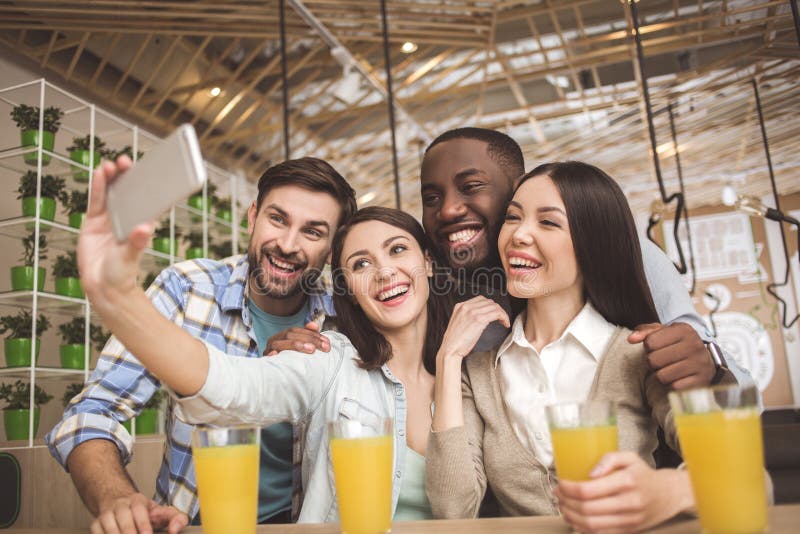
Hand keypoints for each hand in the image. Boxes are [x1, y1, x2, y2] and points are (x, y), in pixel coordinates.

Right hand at [78, 157, 153, 314]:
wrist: (102, 287)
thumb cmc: (122, 274)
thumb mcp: (129, 257)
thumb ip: (136, 243)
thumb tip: (145, 228)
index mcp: (142, 224)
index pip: (149, 200)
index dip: (151, 185)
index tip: (154, 169)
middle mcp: (127, 218)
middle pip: (129, 191)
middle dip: (128, 175)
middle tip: (127, 162)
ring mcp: (110, 218)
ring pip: (112, 193)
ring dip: (112, 177)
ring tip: (112, 164)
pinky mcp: (94, 221)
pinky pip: (96, 200)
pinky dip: (98, 186)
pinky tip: (100, 173)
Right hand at [91, 492, 187, 533]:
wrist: (122, 504)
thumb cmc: (146, 513)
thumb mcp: (163, 513)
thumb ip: (176, 518)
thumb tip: (175, 530)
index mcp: (138, 501)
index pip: (139, 510)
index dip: (142, 523)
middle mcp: (121, 505)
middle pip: (122, 517)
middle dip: (129, 532)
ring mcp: (107, 514)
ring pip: (108, 525)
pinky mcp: (96, 523)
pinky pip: (96, 531)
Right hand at [265, 321, 329, 355]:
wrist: (274, 378)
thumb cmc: (290, 360)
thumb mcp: (299, 347)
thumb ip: (307, 335)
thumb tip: (315, 325)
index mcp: (282, 336)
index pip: (297, 330)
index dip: (312, 334)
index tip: (327, 343)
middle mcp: (274, 340)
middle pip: (290, 334)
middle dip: (309, 339)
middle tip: (324, 347)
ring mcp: (268, 350)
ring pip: (279, 343)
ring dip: (295, 345)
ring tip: (311, 349)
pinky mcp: (265, 361)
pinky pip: (266, 357)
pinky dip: (271, 355)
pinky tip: (277, 354)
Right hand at [437, 296, 509, 360]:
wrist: (450, 349)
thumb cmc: (455, 341)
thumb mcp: (459, 322)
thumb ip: (467, 316)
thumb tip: (481, 315)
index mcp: (460, 306)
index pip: (481, 299)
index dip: (490, 306)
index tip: (494, 313)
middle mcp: (466, 306)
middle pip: (489, 301)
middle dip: (497, 309)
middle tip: (501, 318)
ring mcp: (472, 312)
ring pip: (494, 306)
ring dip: (502, 313)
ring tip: (504, 321)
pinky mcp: (478, 319)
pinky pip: (497, 313)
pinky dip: (504, 317)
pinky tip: (505, 323)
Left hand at [554, 452, 693, 532]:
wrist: (669, 495)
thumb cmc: (644, 474)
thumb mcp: (629, 457)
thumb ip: (608, 459)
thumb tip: (590, 472)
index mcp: (627, 482)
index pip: (589, 490)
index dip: (568, 489)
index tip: (560, 484)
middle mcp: (629, 503)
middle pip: (587, 509)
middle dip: (566, 502)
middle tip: (557, 495)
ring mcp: (629, 520)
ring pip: (591, 524)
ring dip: (571, 517)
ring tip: (562, 507)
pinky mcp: (629, 530)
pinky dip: (582, 528)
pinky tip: (574, 519)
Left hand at [628, 322, 713, 389]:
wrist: (706, 362)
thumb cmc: (678, 345)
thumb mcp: (663, 333)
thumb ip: (645, 332)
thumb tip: (631, 339)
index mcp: (684, 329)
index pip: (649, 342)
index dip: (649, 348)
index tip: (659, 348)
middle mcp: (694, 345)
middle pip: (653, 360)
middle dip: (653, 362)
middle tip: (662, 361)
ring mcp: (700, 363)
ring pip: (662, 376)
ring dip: (661, 375)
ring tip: (670, 369)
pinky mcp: (702, 381)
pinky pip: (674, 387)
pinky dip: (672, 384)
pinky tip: (679, 378)